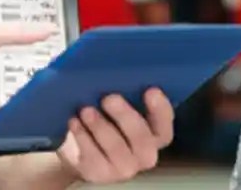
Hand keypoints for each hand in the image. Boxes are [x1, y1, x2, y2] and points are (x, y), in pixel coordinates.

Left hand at [55, 88, 173, 183]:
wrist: (77, 143)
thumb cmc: (104, 115)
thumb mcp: (115, 101)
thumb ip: (124, 89)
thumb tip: (117, 66)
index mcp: (154, 133)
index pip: (165, 124)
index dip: (161, 109)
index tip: (151, 90)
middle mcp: (144, 153)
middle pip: (142, 139)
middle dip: (125, 116)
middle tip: (109, 98)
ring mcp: (123, 167)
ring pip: (116, 149)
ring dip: (101, 127)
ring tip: (86, 109)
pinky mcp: (100, 174)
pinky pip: (94, 157)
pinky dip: (83, 137)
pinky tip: (75, 122)